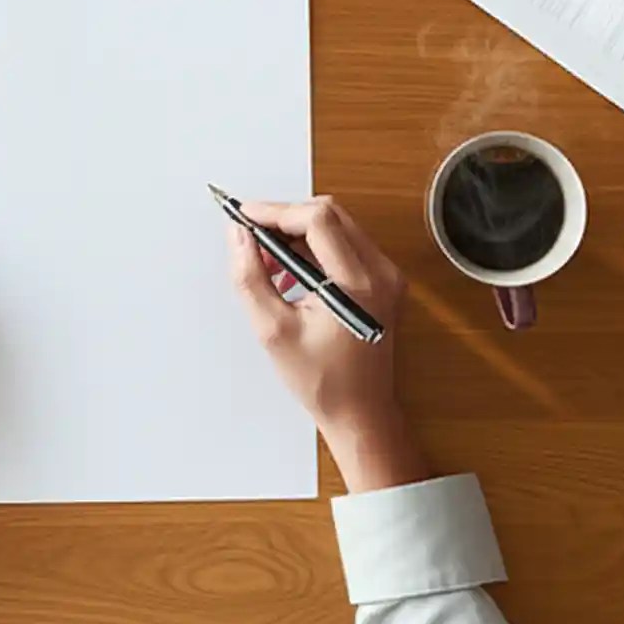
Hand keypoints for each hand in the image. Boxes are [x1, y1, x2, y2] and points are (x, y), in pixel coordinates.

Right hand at [226, 196, 427, 492]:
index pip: (317, 220)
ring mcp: (385, 276)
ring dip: (296, 233)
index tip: (244, 216)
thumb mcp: (273, 331)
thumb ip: (251, 278)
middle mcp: (380, 272)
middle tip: (250, 237)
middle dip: (284, 219)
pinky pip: (344, 245)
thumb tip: (238, 236)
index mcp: (359, 284)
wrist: (360, 411)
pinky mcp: (381, 281)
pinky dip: (313, 248)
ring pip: (336, 226)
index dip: (275, 212)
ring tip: (267, 262)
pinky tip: (289, 273)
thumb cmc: (323, 382)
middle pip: (328, 215)